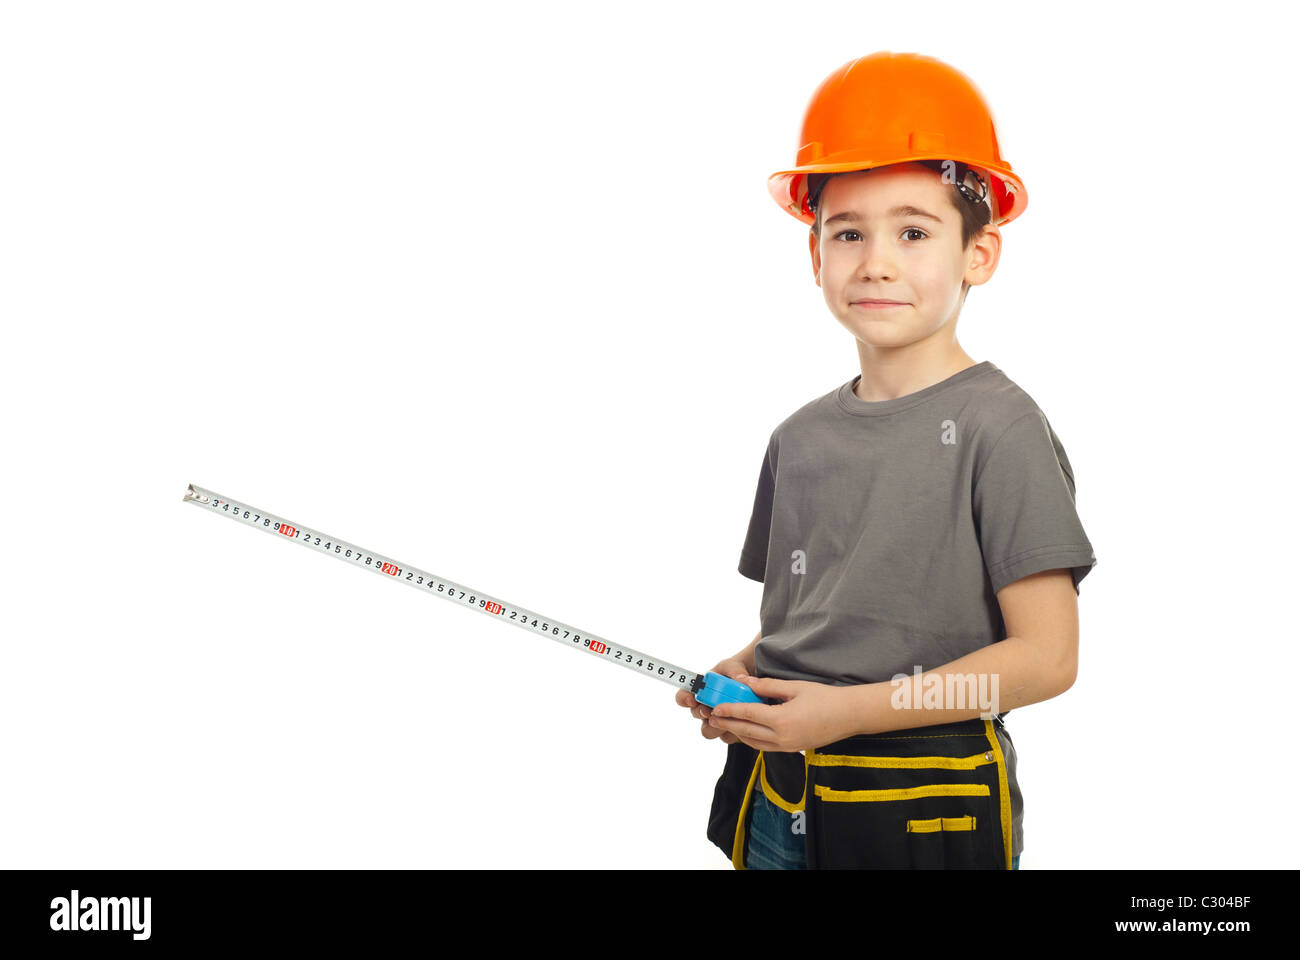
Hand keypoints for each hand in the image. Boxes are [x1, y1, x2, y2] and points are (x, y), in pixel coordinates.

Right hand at [675, 657, 749, 744]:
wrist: (753, 684)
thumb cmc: (738, 673)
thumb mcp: (735, 666)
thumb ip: (734, 669)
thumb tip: (738, 678)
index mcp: (701, 690)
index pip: (683, 697)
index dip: (684, 699)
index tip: (692, 699)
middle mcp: (706, 707)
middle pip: (695, 715)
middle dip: (702, 712)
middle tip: (711, 709)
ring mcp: (717, 721)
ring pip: (708, 730)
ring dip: (717, 724)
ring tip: (730, 716)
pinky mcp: (731, 731)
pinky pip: (726, 737)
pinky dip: (735, 730)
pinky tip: (744, 721)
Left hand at [705, 676, 853, 752]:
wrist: (849, 716)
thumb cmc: (825, 698)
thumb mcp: (795, 687)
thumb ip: (767, 686)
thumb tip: (745, 682)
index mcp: (782, 720)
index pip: (748, 714)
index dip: (730, 710)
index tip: (716, 707)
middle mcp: (783, 737)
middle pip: (747, 730)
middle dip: (728, 723)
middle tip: (712, 716)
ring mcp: (788, 746)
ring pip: (754, 742)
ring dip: (738, 732)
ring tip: (725, 723)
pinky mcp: (792, 749)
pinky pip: (765, 746)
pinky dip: (752, 738)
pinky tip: (746, 730)